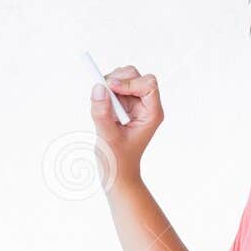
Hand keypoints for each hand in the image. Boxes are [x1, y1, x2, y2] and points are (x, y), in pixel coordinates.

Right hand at [89, 64, 162, 185]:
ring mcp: (133, 105)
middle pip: (136, 76)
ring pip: (124, 78)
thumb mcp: (108, 138)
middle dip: (117, 80)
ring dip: (109, 85)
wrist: (117, 173)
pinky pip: (113, 88)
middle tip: (103, 93)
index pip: (148, 85)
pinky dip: (104, 91)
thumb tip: (98, 88)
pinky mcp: (122, 106)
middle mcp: (145, 106)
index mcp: (151, 114)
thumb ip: (102, 113)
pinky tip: (100, 107)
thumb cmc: (118, 162)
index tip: (111, 88)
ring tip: (101, 103)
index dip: (130, 82)